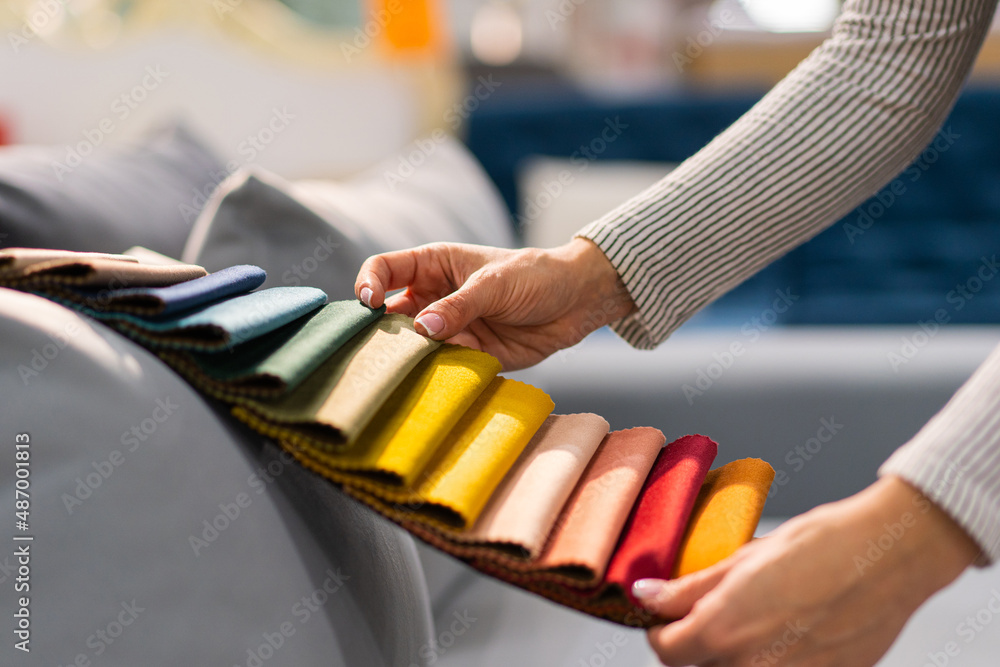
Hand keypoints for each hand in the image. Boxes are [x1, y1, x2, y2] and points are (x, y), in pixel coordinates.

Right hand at [354, 238, 635, 369]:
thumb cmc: (536, 277)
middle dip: (384, 333)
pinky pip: (443, 367)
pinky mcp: (467, 355)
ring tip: (414, 368)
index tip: (369, 304)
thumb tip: (423, 329)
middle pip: (390, 316)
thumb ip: (459, 306)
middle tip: (382, 350)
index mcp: (433, 266)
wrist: (576, 304)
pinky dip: (439, 374)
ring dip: (412, 358)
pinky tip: (444, 378)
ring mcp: (448, 329)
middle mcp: (433, 298)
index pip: (384, 270)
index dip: (369, 285)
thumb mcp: (495, 284)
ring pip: (414, 347)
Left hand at [633, 476, 980, 665]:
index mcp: (724, 629)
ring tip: (750, 620)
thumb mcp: (745, 556)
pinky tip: (784, 633)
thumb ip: (690, 586)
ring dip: (730, 655)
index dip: (660, 628)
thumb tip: (646, 595)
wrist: (891, 557)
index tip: (666, 614)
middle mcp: (753, 666)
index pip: (665, 649)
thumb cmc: (822, 545)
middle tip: (707, 613)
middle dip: (693, 643)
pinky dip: (770, 660)